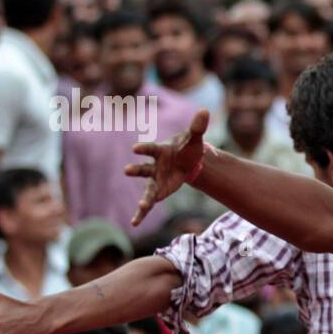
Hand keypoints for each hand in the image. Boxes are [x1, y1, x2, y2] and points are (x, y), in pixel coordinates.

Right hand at [125, 108, 209, 227]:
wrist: (188, 161)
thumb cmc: (187, 148)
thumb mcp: (194, 138)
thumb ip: (197, 126)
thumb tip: (205, 111)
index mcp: (160, 151)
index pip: (150, 149)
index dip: (143, 148)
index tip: (135, 148)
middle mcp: (153, 166)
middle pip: (143, 169)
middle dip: (136, 170)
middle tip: (126, 171)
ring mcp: (155, 180)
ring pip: (146, 189)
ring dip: (144, 198)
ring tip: (142, 206)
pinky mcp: (158, 191)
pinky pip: (148, 203)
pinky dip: (141, 212)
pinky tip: (134, 223)